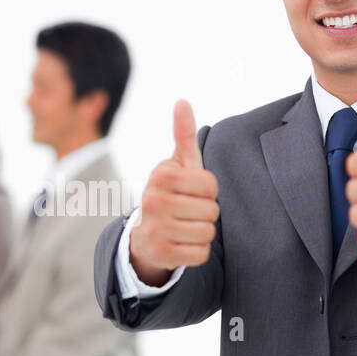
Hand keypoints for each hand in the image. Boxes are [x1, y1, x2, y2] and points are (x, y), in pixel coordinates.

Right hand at [129, 99, 219, 285]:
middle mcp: (153, 201)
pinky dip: (197, 252)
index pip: (211, 186)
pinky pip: (200, 254)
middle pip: (212, 210)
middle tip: (187, 212)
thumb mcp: (177, 164)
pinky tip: (182, 244)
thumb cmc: (170, 194)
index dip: (208, 191)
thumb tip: (182, 101)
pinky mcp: (160, 254)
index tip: (191, 192)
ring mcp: (155, 229)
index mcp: (161, 175)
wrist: (144, 234)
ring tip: (185, 227)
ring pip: (208, 233)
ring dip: (202, 233)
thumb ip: (183, 134)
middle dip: (206, 213)